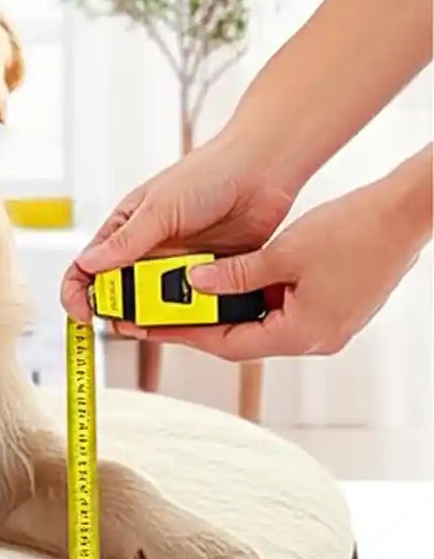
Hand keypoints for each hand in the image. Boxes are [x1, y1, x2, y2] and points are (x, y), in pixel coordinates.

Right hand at [60, 134, 298, 322]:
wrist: (263, 170)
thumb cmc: (208, 174)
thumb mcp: (159, 207)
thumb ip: (126, 241)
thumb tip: (88, 265)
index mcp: (125, 232)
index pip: (86, 269)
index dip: (78, 294)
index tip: (84, 313)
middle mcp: (147, 253)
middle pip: (119, 296)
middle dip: (118, 314)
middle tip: (128, 322)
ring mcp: (177, 267)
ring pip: (155, 306)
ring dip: (156, 317)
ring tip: (164, 319)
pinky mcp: (208, 277)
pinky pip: (193, 307)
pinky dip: (191, 318)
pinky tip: (195, 316)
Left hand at [137, 146, 432, 360]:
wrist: (405, 214)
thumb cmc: (354, 231)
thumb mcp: (282, 253)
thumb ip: (234, 274)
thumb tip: (193, 283)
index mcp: (303, 334)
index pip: (229, 344)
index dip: (187, 335)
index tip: (152, 328)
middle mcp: (316, 338)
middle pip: (244, 338)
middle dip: (202, 324)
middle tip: (160, 313)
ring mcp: (328, 325)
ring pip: (263, 322)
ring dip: (228, 309)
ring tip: (186, 295)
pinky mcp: (334, 308)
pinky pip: (283, 309)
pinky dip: (255, 298)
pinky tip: (229, 281)